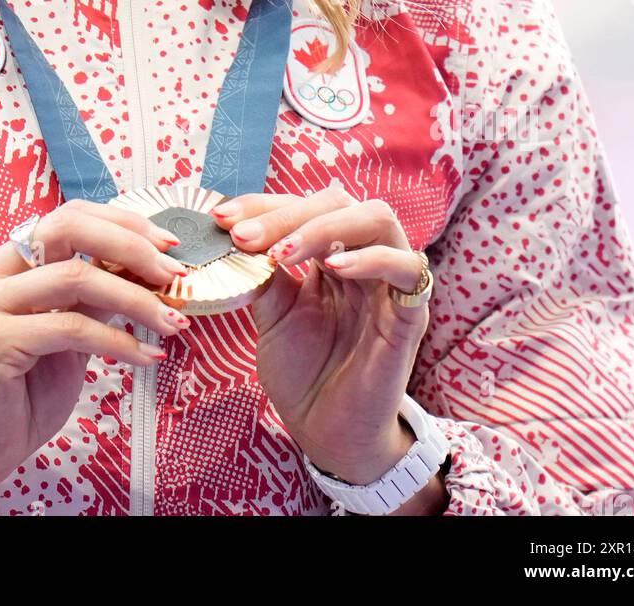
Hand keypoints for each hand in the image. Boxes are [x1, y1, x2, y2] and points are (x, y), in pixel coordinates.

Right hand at [0, 198, 193, 513]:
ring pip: (76, 278)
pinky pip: (72, 328)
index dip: (122, 223)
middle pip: (68, 228)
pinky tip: (147, 355)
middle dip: (130, 245)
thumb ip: (95, 297)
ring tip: (172, 320)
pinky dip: (119, 340)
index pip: (69, 217)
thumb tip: (148, 268)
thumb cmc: (21, 393)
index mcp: (5, 263)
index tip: (166, 245)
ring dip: (136, 298)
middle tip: (172, 273)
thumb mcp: (68, 334)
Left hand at [212, 187, 431, 486]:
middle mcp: (363, 259)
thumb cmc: (303, 372)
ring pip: (377, 219)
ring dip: (324, 227)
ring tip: (283, 253)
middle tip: (244, 238)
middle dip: (288, 213)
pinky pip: (408, 270)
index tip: (223, 220)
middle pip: (340, 202)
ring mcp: (389, 284)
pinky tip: (333, 270)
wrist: (326, 432)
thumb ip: (262, 274)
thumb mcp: (272, 315)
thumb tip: (233, 234)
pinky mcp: (410, 315)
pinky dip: (371, 260)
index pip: (305, 205)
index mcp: (331, 253)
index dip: (264, 205)